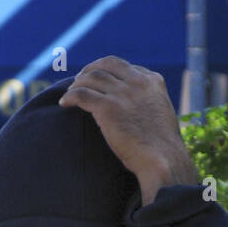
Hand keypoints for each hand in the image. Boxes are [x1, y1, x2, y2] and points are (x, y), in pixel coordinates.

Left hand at [59, 56, 198, 203]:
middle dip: (90, 69)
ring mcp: (122, 93)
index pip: (125, 67)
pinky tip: (64, 104)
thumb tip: (140, 113)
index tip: (99, 79)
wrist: (163, 161)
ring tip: (70, 93)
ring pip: (92, 77)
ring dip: (78, 83)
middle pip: (106, 65)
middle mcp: (137, 82)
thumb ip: (149, 106)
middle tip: (79, 80)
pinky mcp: (108, 107)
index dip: (108, 71)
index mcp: (152, 82)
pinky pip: (82, 95)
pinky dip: (70, 97)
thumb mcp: (161, 117)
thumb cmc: (163, 150)